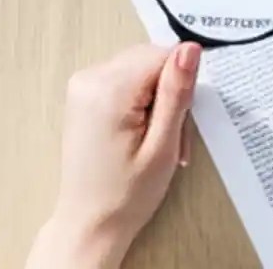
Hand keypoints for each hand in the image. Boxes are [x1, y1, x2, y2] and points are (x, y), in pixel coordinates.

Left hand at [28, 42, 201, 268]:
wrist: (89, 223)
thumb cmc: (126, 195)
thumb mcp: (163, 146)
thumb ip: (176, 93)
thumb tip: (190, 48)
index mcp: (108, 90)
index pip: (163, 55)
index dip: (181, 84)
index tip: (180, 122)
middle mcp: (89, 78)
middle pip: (149, 58)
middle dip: (169, 90)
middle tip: (171, 135)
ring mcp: (82, 85)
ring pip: (139, 67)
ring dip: (155, 96)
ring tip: (156, 138)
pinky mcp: (82, 93)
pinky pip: (123, 78)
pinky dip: (139, 99)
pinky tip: (140, 131)